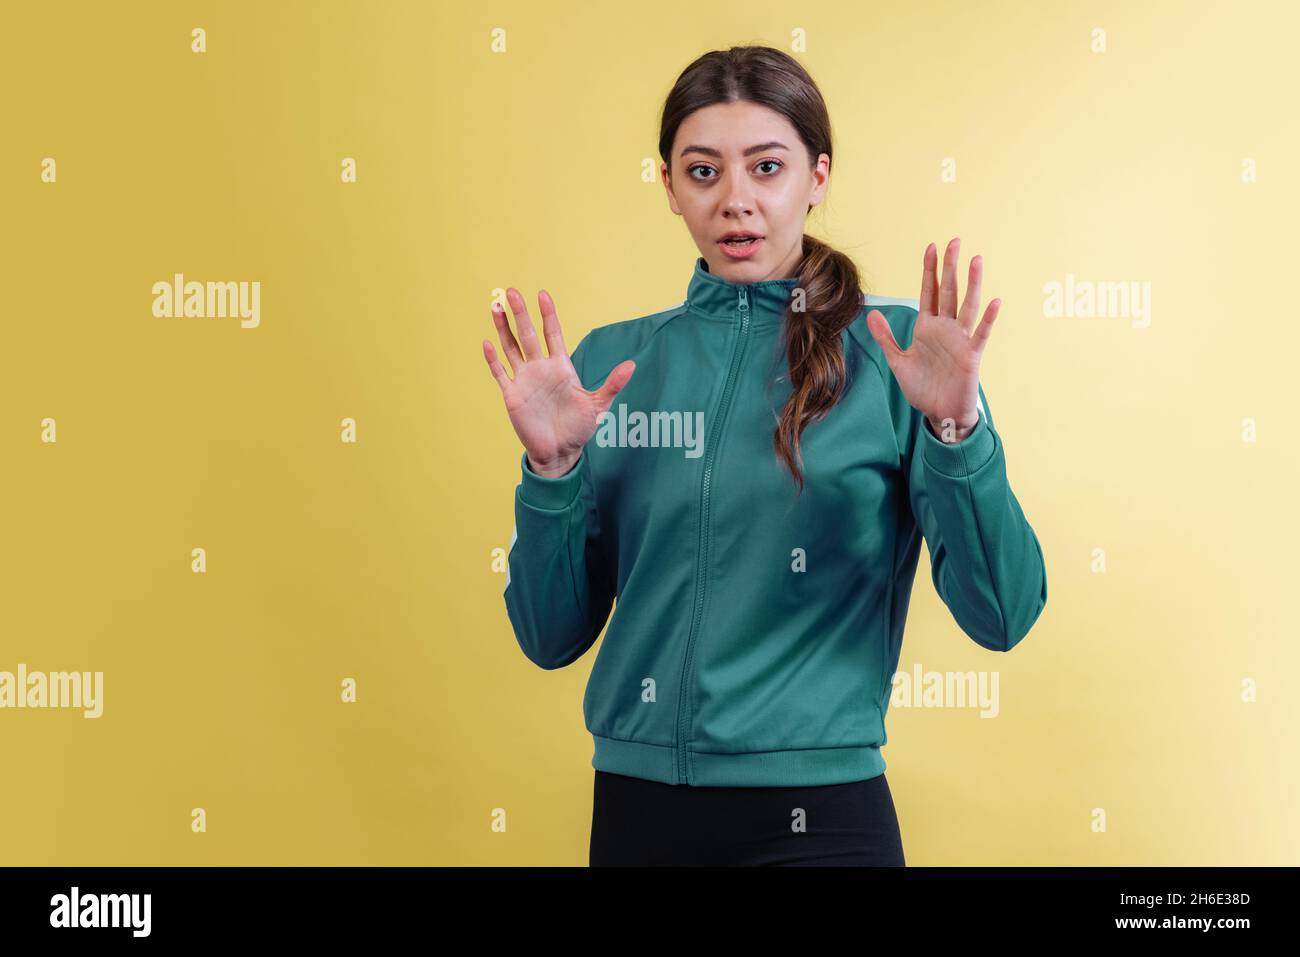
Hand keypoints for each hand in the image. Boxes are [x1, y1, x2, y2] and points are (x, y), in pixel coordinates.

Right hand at [482, 287, 634, 476]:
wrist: (560, 452)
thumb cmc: (580, 428)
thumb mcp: (599, 405)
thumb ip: (613, 383)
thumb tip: (632, 365)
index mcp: (561, 367)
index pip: (553, 334)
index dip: (547, 314)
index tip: (542, 294)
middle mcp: (540, 369)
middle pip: (528, 335)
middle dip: (520, 313)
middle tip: (512, 291)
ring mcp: (525, 381)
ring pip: (511, 348)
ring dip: (503, 328)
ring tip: (495, 306)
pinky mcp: (513, 396)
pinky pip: (500, 373)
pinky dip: (493, 359)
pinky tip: (487, 342)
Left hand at [865, 238, 1000, 441]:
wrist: (939, 413)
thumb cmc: (922, 388)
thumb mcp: (898, 361)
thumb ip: (886, 337)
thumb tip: (871, 313)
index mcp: (927, 327)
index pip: (929, 292)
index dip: (930, 270)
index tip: (931, 247)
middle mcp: (946, 328)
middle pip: (949, 291)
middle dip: (950, 267)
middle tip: (954, 241)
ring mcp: (960, 340)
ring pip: (967, 306)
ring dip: (972, 284)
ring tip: (976, 260)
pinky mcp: (971, 356)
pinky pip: (980, 334)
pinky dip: (988, 319)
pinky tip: (994, 302)